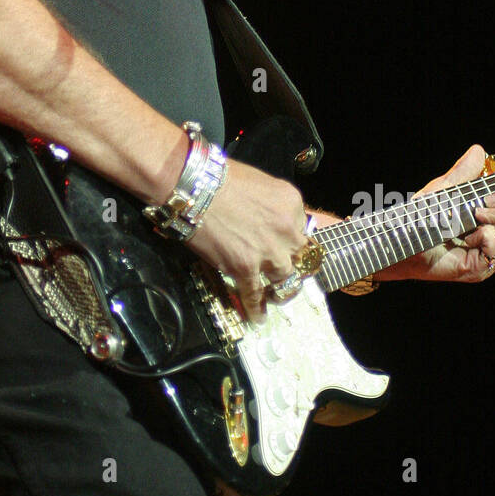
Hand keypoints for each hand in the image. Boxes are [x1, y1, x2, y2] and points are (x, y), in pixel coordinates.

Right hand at [188, 159, 310, 319]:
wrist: (192, 186)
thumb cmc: (219, 177)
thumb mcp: (259, 183)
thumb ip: (272, 205)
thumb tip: (268, 219)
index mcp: (292, 203)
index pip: (302, 226)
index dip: (289, 235)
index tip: (283, 242)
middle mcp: (287, 229)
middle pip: (298, 254)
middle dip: (289, 260)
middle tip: (281, 267)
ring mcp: (268, 252)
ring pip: (284, 278)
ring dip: (280, 288)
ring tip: (275, 295)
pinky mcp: (245, 269)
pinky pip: (255, 295)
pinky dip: (257, 309)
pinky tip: (258, 318)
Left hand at [382, 144, 494, 283]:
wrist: (394, 240)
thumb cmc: (418, 220)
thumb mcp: (443, 191)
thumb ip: (463, 174)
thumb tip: (479, 151)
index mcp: (494, 229)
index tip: (486, 194)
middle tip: (483, 205)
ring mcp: (489, 260)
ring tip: (477, 217)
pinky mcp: (477, 269)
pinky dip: (485, 234)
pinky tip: (465, 235)